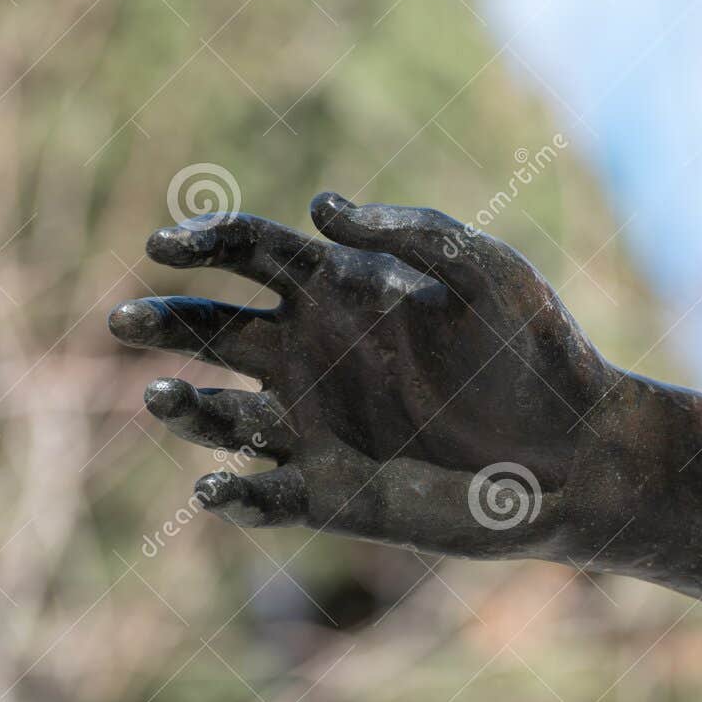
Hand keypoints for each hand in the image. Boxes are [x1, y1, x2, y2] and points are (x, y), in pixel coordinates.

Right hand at [107, 193, 613, 557]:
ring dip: (185, 408)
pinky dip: (233, 496)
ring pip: (219, 416)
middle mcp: (314, 354)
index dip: (202, 243)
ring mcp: (316, 426)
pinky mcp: (331, 495)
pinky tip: (220, 489)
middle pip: (211, 330)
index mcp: (342, 289)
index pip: (250, 253)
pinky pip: (263, 496)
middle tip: (125, 320)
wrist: (576, 447)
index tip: (168, 246)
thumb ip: (410, 234)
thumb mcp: (487, 272)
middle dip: (162, 322)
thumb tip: (320, 204)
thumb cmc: (536, 348)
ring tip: (165, 397)